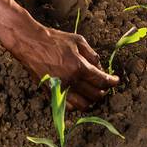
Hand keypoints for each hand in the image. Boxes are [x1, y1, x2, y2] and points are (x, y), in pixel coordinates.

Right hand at [0, 0, 118, 109]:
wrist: (30, 43)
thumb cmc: (55, 39)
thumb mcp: (78, 41)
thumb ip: (93, 55)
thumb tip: (101, 68)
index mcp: (79, 66)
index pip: (102, 81)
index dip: (112, 82)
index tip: (116, 80)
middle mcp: (71, 81)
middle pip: (95, 95)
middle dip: (104, 91)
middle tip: (105, 85)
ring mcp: (60, 89)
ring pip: (83, 106)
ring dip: (92, 100)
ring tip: (93, 92)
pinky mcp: (51, 94)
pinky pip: (69, 107)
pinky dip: (78, 105)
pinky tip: (80, 96)